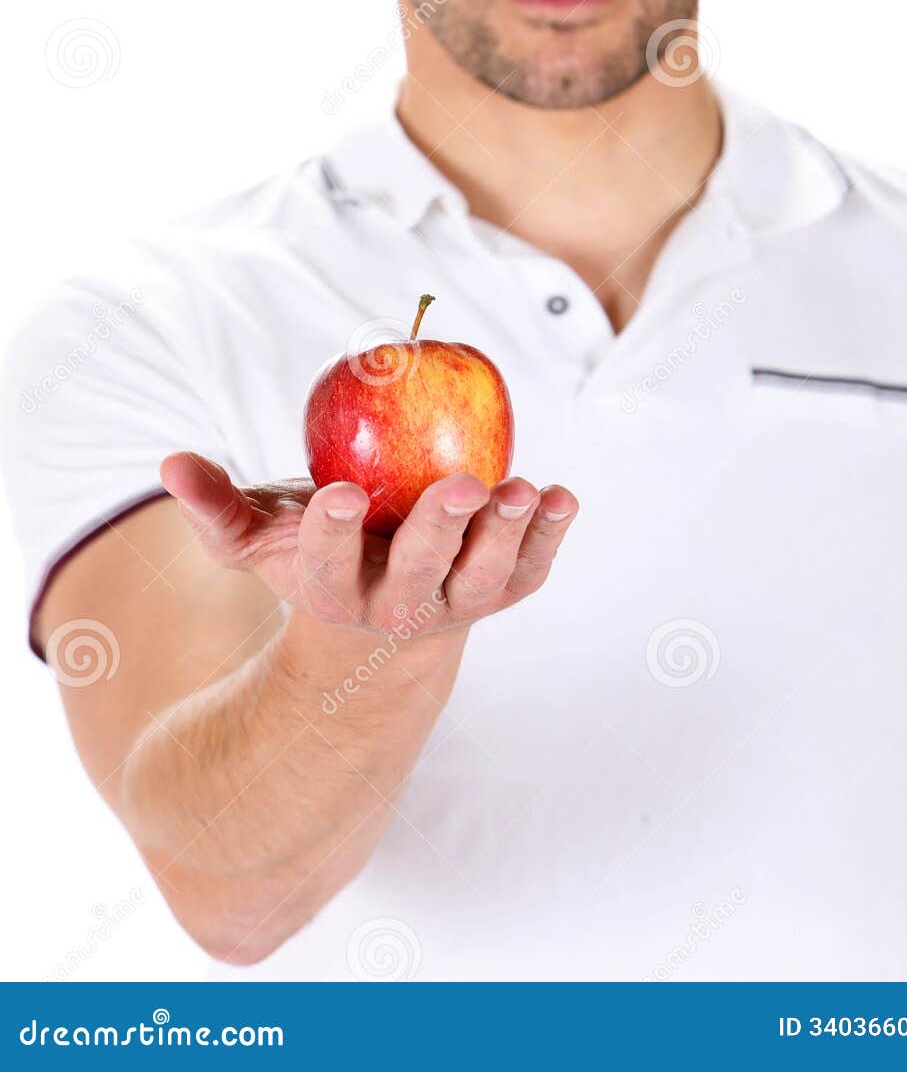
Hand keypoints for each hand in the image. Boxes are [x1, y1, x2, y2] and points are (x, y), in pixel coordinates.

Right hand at [158, 452, 578, 639]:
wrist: (379, 616)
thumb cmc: (311, 553)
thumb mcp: (260, 535)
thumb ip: (217, 503)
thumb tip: (171, 461)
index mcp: (331, 591)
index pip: (327, 565)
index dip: (333, 534)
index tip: (340, 494)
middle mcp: (396, 606)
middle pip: (419, 574)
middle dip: (441, 532)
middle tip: (465, 485)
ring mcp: (455, 604)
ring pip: (485, 579)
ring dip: (507, 536)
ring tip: (524, 488)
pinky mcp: (500, 592)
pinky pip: (530, 570)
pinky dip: (549, 537)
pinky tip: (563, 496)